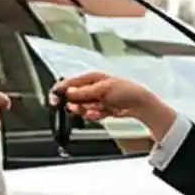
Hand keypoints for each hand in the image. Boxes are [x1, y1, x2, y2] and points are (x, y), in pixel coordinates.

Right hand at [50, 72, 174, 139]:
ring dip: (84, 110)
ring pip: (82, 107)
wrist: (139, 104)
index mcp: (91, 79)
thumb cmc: (126, 90)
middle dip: (74, 103)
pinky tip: (98, 114)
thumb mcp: (102, 89)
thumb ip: (84, 92)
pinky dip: (94, 115)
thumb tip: (69, 92)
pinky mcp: (101, 110)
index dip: (61, 90)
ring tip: (90, 111)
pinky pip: (91, 114)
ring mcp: (96, 100)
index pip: (71, 83)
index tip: (54, 97)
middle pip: (74, 97)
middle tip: (74, 107)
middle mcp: (92, 89)